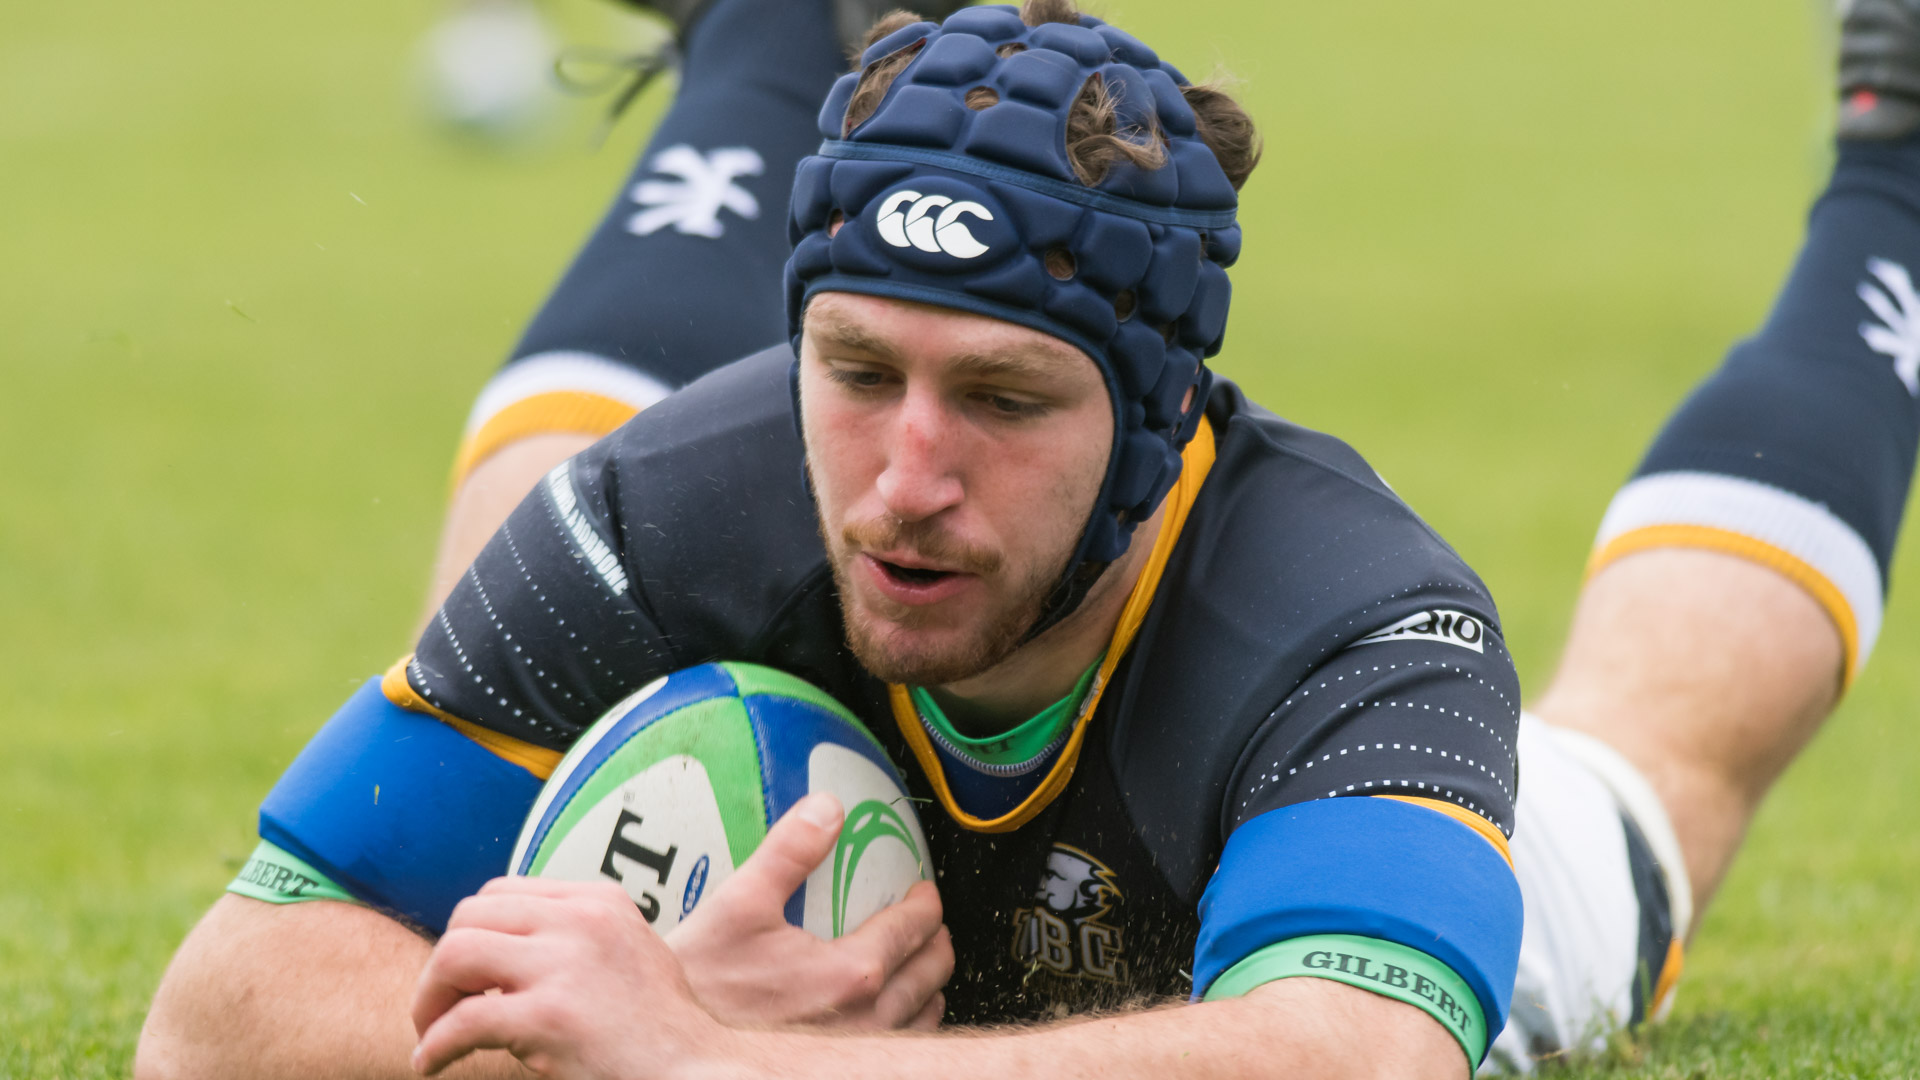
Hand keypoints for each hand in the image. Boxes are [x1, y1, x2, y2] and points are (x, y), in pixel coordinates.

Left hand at [410, 877, 724, 1078]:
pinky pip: (462, 1022)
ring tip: (430, 1033)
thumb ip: (576, 938)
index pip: (501, 892)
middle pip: (469, 915)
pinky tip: (432, 1065)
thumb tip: (506, 949)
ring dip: (429, 998)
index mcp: (600, 901)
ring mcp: (566, 965)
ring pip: (455, 954)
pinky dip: (434, 1047)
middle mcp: (582, 920)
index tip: (466, 978)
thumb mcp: (627, 953)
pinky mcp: (549, 1016)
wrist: (696, 1071)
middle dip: (441, 965)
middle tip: (437, 1008)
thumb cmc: (659, 1031)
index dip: (471, 934)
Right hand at [666, 792, 952, 1030]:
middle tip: (924, 923)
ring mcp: (856, 1053)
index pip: (913, 929)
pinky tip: (882, 1010)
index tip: (921, 892)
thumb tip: (826, 808)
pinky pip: (897, 1044)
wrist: (673, 1047)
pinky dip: (904, 1021)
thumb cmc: (702, 984)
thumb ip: (789, 851)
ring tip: (912, 966)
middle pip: (931, 974)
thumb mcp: (739, 904)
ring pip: (922, 1018)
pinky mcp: (840, 1072)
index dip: (925, 904)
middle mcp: (866, 1020)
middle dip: (934, 942)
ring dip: (924, 986)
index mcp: (851, 973)